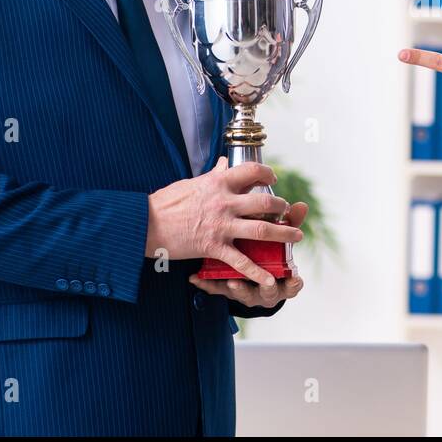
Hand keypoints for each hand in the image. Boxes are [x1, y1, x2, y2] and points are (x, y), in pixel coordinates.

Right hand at [146, 157, 303, 286]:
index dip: (267, 173)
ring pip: (261, 229)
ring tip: (296, 235)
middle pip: (264, 201)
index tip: (273, 177)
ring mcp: (221, 225)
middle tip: (287, 209)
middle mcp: (224, 202)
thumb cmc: (166, 202)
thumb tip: (225, 162)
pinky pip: (240, 261)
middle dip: (281, 206)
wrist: (145, 224)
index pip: (251, 171)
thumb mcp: (191, 182)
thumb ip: (213, 175)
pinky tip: (270, 279)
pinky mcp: (214, 247)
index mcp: (218, 183)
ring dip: (282, 233)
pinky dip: (256, 272)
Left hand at [189, 200, 308, 307]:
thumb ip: (291, 221)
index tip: (295, 280)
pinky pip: (216, 288)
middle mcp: (264, 290)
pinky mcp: (223, 287)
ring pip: (243, 294)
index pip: (290, 288)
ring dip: (239, 288)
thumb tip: (304, 204)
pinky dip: (207, 283)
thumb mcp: (281, 239)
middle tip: (269, 283)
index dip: (294, 285)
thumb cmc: (269, 252)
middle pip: (269, 294)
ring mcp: (244, 289)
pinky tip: (195, 278)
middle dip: (268, 289)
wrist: (242, 275)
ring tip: (233, 282)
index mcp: (281, 280)